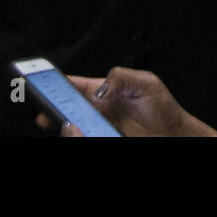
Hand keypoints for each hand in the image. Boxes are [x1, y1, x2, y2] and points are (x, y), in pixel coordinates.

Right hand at [39, 67, 216, 136]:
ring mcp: (99, 128)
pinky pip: (85, 137)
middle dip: (52, 110)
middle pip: (67, 109)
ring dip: (67, 128)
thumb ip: (121, 77)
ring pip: (74, 128)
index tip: (42, 86)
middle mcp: (97, 110)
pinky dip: (80, 136)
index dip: (55, 85)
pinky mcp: (103, 139)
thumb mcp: (146, 82)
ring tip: (66, 127)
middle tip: (46, 114)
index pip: (73, 85)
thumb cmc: (162, 108)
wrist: (175, 136)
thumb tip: (100, 89)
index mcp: (102, 90)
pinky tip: (80, 135)